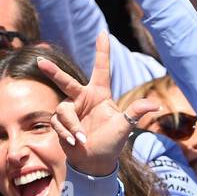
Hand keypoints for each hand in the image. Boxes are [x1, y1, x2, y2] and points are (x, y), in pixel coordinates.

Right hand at [37, 33, 157, 177]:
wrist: (96, 163)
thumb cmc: (112, 143)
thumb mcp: (125, 126)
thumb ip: (136, 112)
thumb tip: (156, 105)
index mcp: (100, 94)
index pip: (101, 69)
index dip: (102, 51)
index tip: (103, 33)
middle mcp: (83, 99)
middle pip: (66, 81)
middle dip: (52, 72)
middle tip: (40, 62)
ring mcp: (70, 110)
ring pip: (63, 110)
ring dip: (72, 125)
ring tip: (81, 139)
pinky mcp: (60, 123)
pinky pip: (58, 122)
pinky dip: (67, 133)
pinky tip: (75, 142)